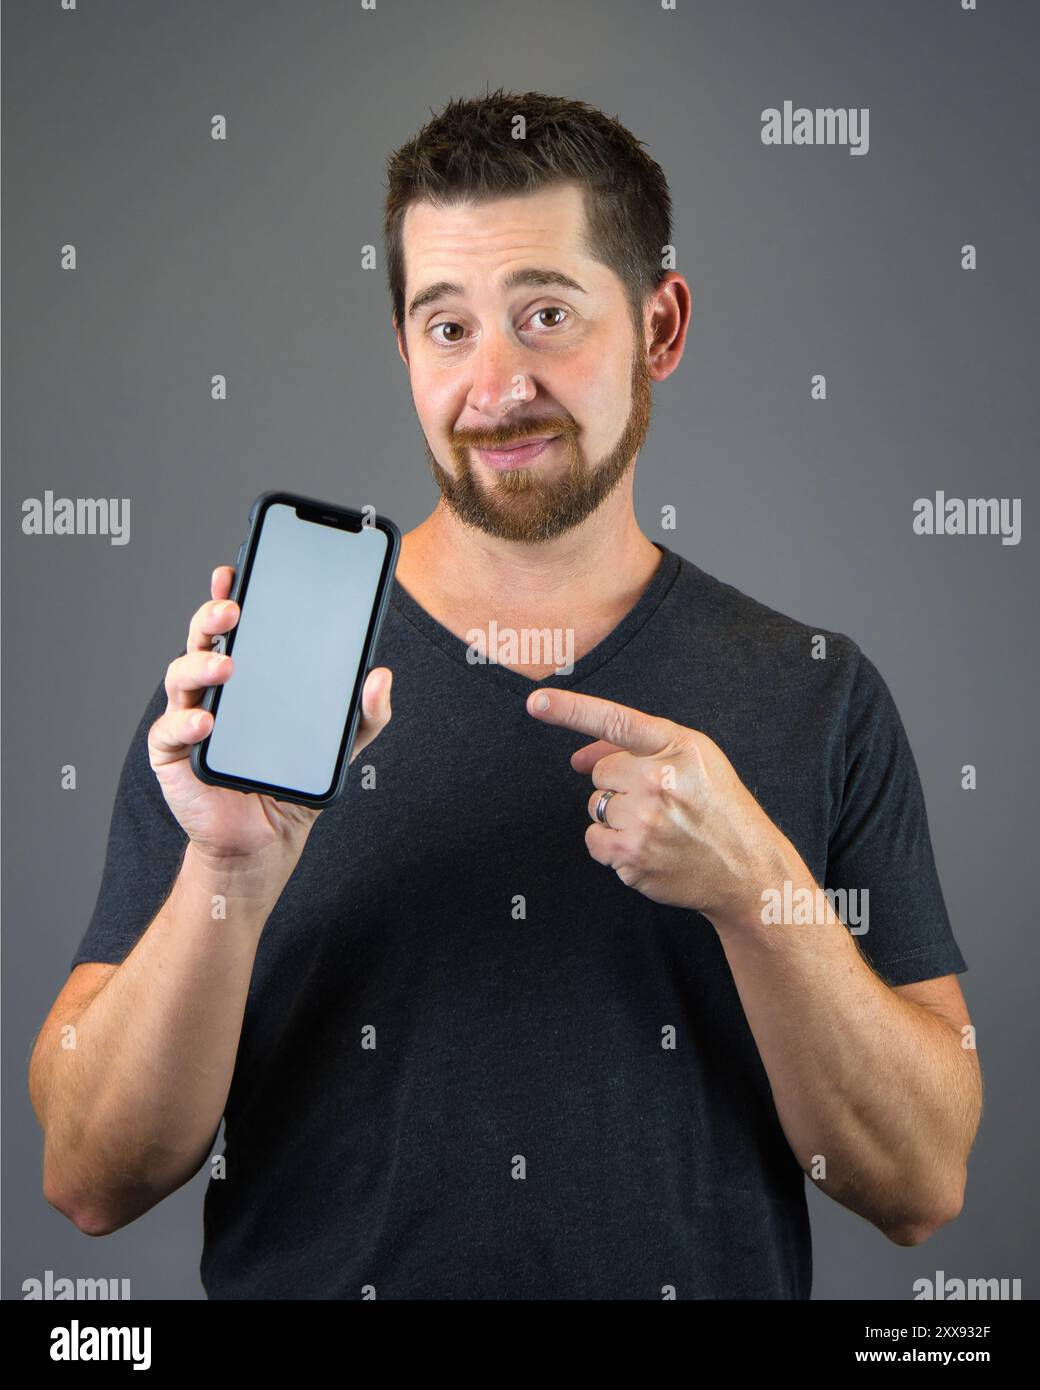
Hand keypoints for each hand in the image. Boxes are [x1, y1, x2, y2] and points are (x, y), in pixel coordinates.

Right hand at [149, 563, 392, 866]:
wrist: (265, 838)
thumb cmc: (292, 779)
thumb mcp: (341, 744)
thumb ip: (365, 713)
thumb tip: (380, 675)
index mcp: (249, 674)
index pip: (238, 624)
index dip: (231, 592)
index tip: (238, 569)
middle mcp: (214, 687)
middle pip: (204, 637)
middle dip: (214, 614)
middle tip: (234, 608)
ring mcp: (189, 716)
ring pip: (181, 675)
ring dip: (201, 663)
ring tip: (228, 664)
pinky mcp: (174, 753)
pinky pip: (171, 731)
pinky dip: (186, 723)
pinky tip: (206, 723)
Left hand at [526, 687, 794, 926]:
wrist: (748, 869)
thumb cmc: (717, 807)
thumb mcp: (694, 761)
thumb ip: (638, 749)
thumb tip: (578, 759)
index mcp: (678, 748)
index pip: (615, 721)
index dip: (570, 709)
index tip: (536, 700)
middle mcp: (659, 781)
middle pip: (600, 774)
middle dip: (620, 785)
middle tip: (659, 802)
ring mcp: (644, 822)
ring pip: (596, 807)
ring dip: (617, 816)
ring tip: (658, 827)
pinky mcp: (632, 857)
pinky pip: (594, 841)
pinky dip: (612, 845)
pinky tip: (647, 847)